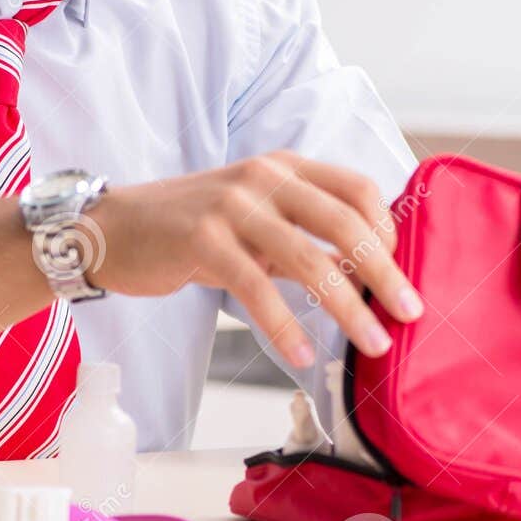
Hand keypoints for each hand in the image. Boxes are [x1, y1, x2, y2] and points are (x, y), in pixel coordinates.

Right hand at [87, 150, 423, 367]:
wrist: (112, 229)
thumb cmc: (191, 230)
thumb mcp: (255, 219)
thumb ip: (304, 236)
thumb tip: (364, 271)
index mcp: (283, 167)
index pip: (357, 188)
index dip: (387, 230)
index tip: (398, 274)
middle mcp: (263, 176)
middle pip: (344, 220)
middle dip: (384, 272)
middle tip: (408, 313)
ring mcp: (232, 205)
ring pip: (308, 257)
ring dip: (347, 306)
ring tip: (370, 342)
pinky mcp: (202, 239)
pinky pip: (257, 287)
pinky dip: (285, 325)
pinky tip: (303, 354)